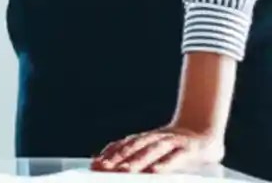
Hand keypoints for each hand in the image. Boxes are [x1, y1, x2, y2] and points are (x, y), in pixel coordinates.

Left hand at [92, 123, 223, 173]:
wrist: (204, 129)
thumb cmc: (176, 147)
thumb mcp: (155, 150)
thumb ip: (136, 155)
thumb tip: (109, 165)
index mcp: (144, 140)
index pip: (122, 146)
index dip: (108, 155)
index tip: (94, 165)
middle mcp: (155, 139)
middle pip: (132, 149)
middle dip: (116, 159)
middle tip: (101, 169)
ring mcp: (172, 143)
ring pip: (151, 152)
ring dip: (136, 161)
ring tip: (123, 171)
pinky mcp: (190, 150)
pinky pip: (175, 158)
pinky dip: (165, 164)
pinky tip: (155, 171)